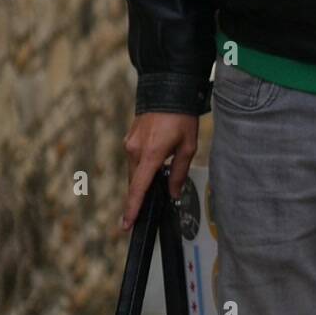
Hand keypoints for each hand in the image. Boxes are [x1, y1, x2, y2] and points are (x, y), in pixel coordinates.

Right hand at [122, 112, 198, 230]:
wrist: (167, 90)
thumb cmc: (181, 117)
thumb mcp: (188, 147)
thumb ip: (179, 173)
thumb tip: (173, 193)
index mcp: (151, 154)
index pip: (139, 187)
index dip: (133, 208)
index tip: (127, 223)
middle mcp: (135, 149)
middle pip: (135, 182)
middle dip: (139, 197)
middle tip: (143, 212)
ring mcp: (130, 143)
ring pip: (134, 172)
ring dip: (143, 181)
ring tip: (156, 184)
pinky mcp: (130, 138)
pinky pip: (134, 160)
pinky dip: (142, 168)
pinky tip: (155, 166)